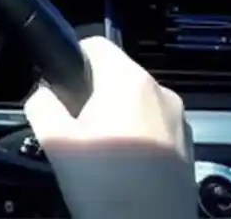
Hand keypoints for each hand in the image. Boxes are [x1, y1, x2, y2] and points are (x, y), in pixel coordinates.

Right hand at [24, 36, 193, 218]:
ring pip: (137, 104)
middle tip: (76, 131)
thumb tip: (42, 93)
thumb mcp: (56, 142)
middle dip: (94, 97)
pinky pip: (155, 128)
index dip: (71, 60)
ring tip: (100, 155)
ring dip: (117, 119)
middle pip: (117, 76)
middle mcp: (161, 92)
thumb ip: (41, 104)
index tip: (60, 90)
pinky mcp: (188, 147)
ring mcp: (180, 121)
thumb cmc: (104, 187)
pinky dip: (138, 139)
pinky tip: (125, 170)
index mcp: (129, 81)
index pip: (95, 44)